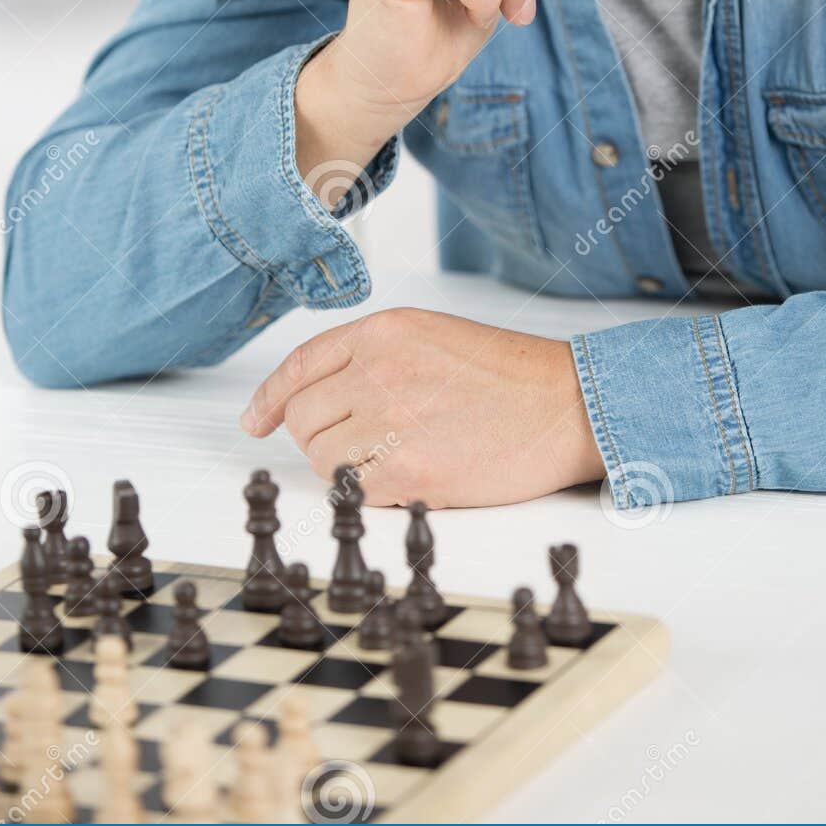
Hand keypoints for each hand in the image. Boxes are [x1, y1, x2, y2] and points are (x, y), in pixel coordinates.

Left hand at [238, 306, 603, 507]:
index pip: (301, 364)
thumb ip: (375, 358)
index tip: (258, 420)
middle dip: (321, 436)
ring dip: (346, 467)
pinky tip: (408, 479)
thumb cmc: (511, 377)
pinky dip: (369, 494)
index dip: (271, 398)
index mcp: (385, 330)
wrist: (568, 405)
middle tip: (362, 446)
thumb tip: (319, 398)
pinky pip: (351, 492)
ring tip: (397, 459)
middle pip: (305, 416)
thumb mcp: (434, 337)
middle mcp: (378, 368)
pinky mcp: (407, 469)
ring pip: (322, 457)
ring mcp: (390, 419)